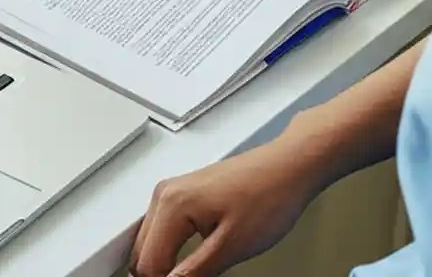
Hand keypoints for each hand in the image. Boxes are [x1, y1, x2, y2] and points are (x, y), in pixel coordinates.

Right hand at [129, 140, 324, 276]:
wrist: (289, 166)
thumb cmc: (270, 195)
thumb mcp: (231, 246)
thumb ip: (194, 273)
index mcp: (172, 205)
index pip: (148, 264)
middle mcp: (165, 195)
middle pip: (141, 254)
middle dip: (159, 275)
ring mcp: (173, 192)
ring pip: (149, 242)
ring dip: (163, 264)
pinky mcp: (184, 194)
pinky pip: (162, 230)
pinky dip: (170, 250)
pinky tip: (187, 263)